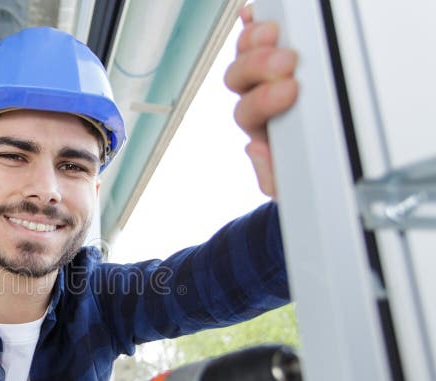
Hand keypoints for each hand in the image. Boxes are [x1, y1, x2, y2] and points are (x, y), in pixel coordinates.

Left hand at [225, 5, 298, 198]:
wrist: (312, 179)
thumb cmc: (304, 178)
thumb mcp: (290, 189)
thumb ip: (272, 178)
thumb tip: (255, 149)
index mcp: (261, 132)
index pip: (249, 114)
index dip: (263, 101)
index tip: (289, 91)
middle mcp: (257, 106)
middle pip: (240, 81)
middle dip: (260, 68)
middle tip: (286, 62)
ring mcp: (263, 83)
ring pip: (245, 58)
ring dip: (255, 43)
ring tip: (273, 33)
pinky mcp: (275, 61)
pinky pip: (255, 41)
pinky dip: (253, 25)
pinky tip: (254, 15)